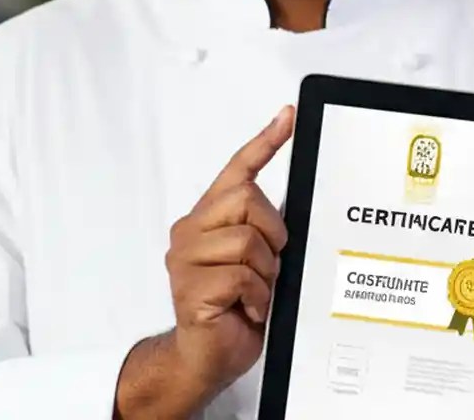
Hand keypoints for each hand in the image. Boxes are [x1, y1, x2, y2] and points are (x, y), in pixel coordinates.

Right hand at [164, 106, 293, 402]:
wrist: (207, 358)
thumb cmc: (235, 308)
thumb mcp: (256, 260)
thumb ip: (262, 229)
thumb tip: (288, 204)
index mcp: (207, 218)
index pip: (236, 171)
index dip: (264, 142)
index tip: (288, 116)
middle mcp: (190, 231)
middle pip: (247, 200)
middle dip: (272, 233)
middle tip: (268, 265)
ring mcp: (185, 259)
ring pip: (248, 240)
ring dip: (265, 273)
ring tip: (253, 294)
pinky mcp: (191, 288)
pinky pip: (242, 277)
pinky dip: (257, 297)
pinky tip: (246, 310)